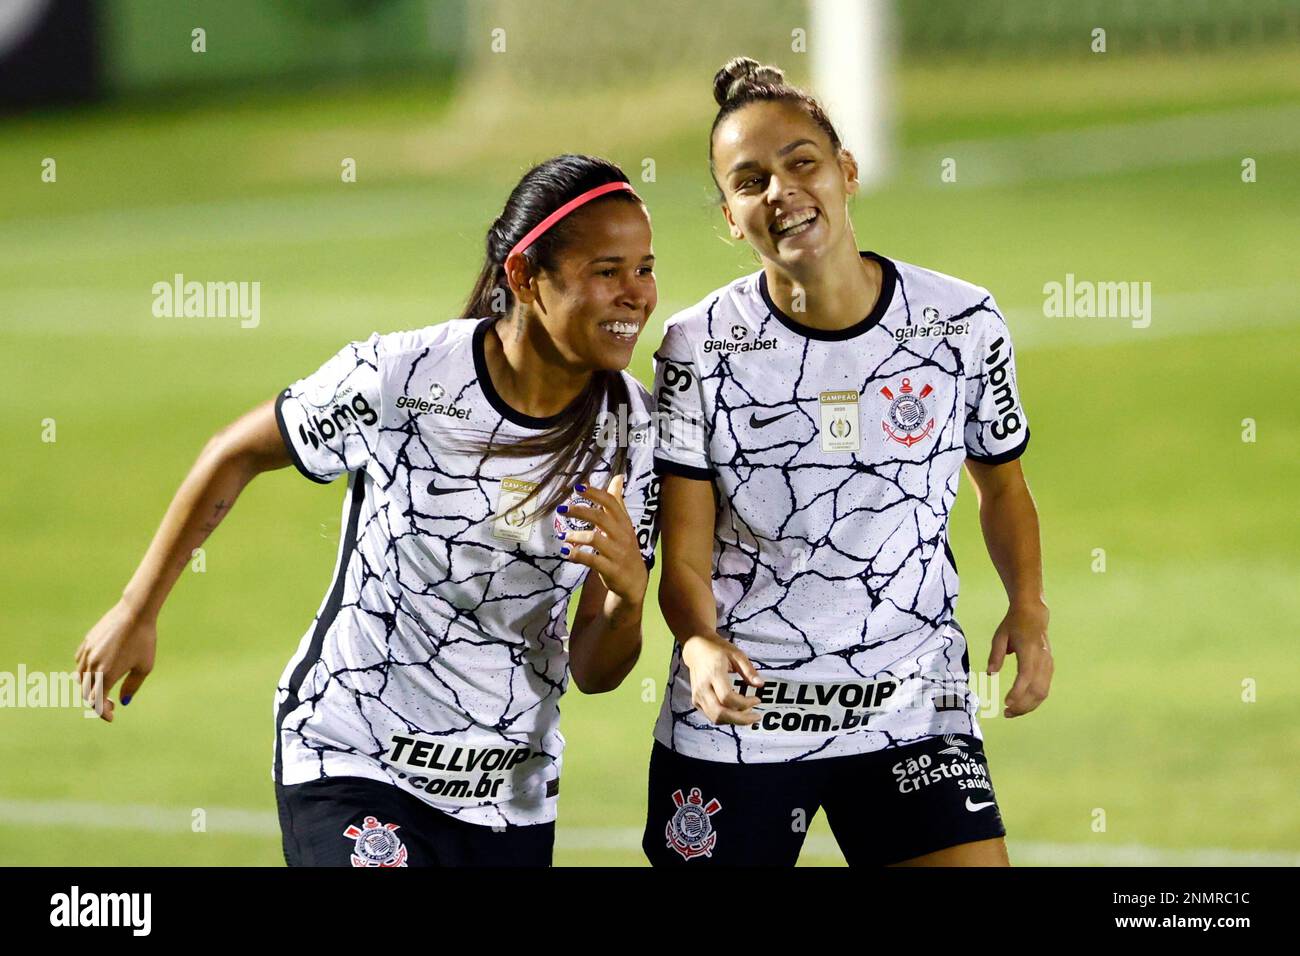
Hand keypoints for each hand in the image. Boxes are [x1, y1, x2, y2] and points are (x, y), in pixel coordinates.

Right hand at [74, 599, 157, 722]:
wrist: (135, 613)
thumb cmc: (144, 640)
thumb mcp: (144, 667)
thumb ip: (132, 686)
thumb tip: (122, 702)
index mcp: (105, 674)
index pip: (96, 702)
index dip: (102, 713)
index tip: (111, 717)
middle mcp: (91, 665)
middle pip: (87, 692)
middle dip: (97, 702)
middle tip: (111, 704)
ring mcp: (86, 653)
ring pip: (80, 678)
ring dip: (90, 687)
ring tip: (104, 688)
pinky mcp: (86, 642)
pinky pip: (80, 663)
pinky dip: (85, 672)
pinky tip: (98, 671)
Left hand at [557, 474, 647, 606]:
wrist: (635, 581)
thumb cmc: (625, 548)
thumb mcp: (624, 524)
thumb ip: (617, 502)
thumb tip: (618, 477)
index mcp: (624, 523)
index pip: (611, 503)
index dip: (594, 493)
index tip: (577, 487)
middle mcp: (622, 535)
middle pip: (600, 518)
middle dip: (580, 511)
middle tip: (562, 509)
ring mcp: (617, 553)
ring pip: (595, 539)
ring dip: (576, 536)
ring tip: (564, 536)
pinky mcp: (611, 569)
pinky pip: (592, 560)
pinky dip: (577, 555)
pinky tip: (566, 552)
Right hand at [681, 632, 763, 725]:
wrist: (696, 648)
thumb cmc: (716, 649)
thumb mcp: (736, 654)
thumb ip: (749, 670)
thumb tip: (760, 684)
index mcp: (714, 673)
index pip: (727, 697)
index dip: (744, 703)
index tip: (757, 699)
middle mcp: (703, 687)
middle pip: (720, 713)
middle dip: (740, 719)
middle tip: (755, 716)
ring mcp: (698, 695)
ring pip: (715, 718)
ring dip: (734, 720)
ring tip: (747, 714)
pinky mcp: (696, 700)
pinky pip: (711, 715)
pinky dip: (725, 718)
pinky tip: (736, 711)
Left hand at [988, 600, 1051, 717]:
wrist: (1034, 614)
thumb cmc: (1014, 625)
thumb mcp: (999, 636)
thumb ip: (995, 655)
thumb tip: (989, 674)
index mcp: (1029, 650)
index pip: (1026, 675)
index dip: (1018, 691)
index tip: (1006, 703)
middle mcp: (1042, 659)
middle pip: (1037, 689)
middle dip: (1023, 705)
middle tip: (1006, 713)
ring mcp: (1048, 664)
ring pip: (1043, 691)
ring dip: (1029, 705)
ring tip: (1012, 712)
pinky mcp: (1050, 667)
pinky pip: (1045, 688)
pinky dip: (1034, 700)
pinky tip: (1022, 704)